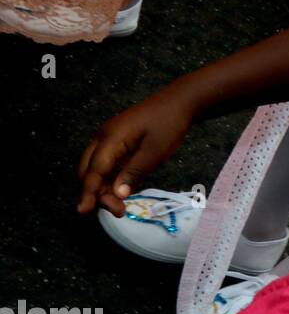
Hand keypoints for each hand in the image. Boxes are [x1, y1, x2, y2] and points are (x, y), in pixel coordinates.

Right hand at [77, 92, 194, 215]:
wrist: (179, 101)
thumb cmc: (169, 124)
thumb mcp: (155, 151)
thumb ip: (135, 172)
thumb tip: (117, 194)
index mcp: (110, 138)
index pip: (94, 170)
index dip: (89, 192)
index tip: (83, 211)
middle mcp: (103, 137)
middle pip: (88, 170)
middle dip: (95, 192)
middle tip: (117, 210)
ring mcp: (109, 138)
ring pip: (95, 167)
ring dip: (103, 186)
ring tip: (120, 204)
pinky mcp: (117, 140)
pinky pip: (106, 162)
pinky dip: (110, 177)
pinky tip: (122, 189)